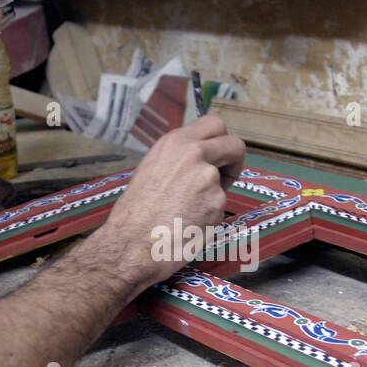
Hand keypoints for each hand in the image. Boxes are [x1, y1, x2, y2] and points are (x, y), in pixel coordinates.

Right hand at [98, 116, 245, 285]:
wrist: (131, 243)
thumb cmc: (133, 213)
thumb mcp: (151, 169)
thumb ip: (177, 160)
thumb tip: (196, 162)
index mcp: (175, 142)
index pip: (215, 124)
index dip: (221, 141)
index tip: (216, 157)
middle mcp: (195, 154)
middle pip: (235, 145)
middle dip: (234, 162)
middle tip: (223, 179)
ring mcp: (208, 178)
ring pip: (223, 184)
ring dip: (212, 198)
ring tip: (184, 213)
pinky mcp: (217, 203)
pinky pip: (219, 209)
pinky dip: (208, 218)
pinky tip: (186, 225)